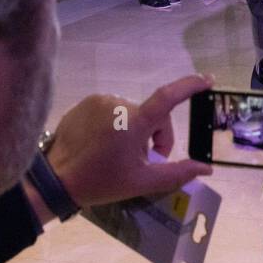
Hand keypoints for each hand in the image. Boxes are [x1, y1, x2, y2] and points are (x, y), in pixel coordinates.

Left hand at [42, 75, 212, 215]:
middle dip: (155, 136)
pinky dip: (115, 125)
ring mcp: (100, 101)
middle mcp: (119, 104)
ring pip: (133, 114)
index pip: (169, 97)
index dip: (190, 86)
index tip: (207, 80)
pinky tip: (104, 144)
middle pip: (152, 116)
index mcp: (135, 122)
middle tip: (144, 161)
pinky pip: (113, 111)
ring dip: (134, 131)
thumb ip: (177, 173)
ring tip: (120, 154)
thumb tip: (206, 168)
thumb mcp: (142, 182)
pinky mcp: (86, 103)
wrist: (55, 180)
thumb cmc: (101, 182)